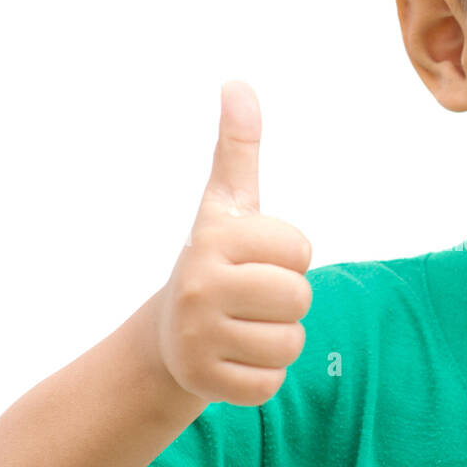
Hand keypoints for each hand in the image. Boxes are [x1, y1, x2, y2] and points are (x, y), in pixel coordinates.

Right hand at [154, 81, 311, 404]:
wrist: (166, 338)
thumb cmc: (215, 263)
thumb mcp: (225, 206)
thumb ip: (237, 149)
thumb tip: (237, 83)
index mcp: (213, 240)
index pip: (300, 250)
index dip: (288, 257)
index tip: (255, 259)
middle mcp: (199, 287)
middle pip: (299, 298)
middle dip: (286, 301)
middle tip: (250, 299)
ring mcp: (198, 338)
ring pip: (291, 344)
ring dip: (277, 340)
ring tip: (243, 328)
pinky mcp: (205, 383)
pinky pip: (271, 383)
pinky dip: (262, 376)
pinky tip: (233, 360)